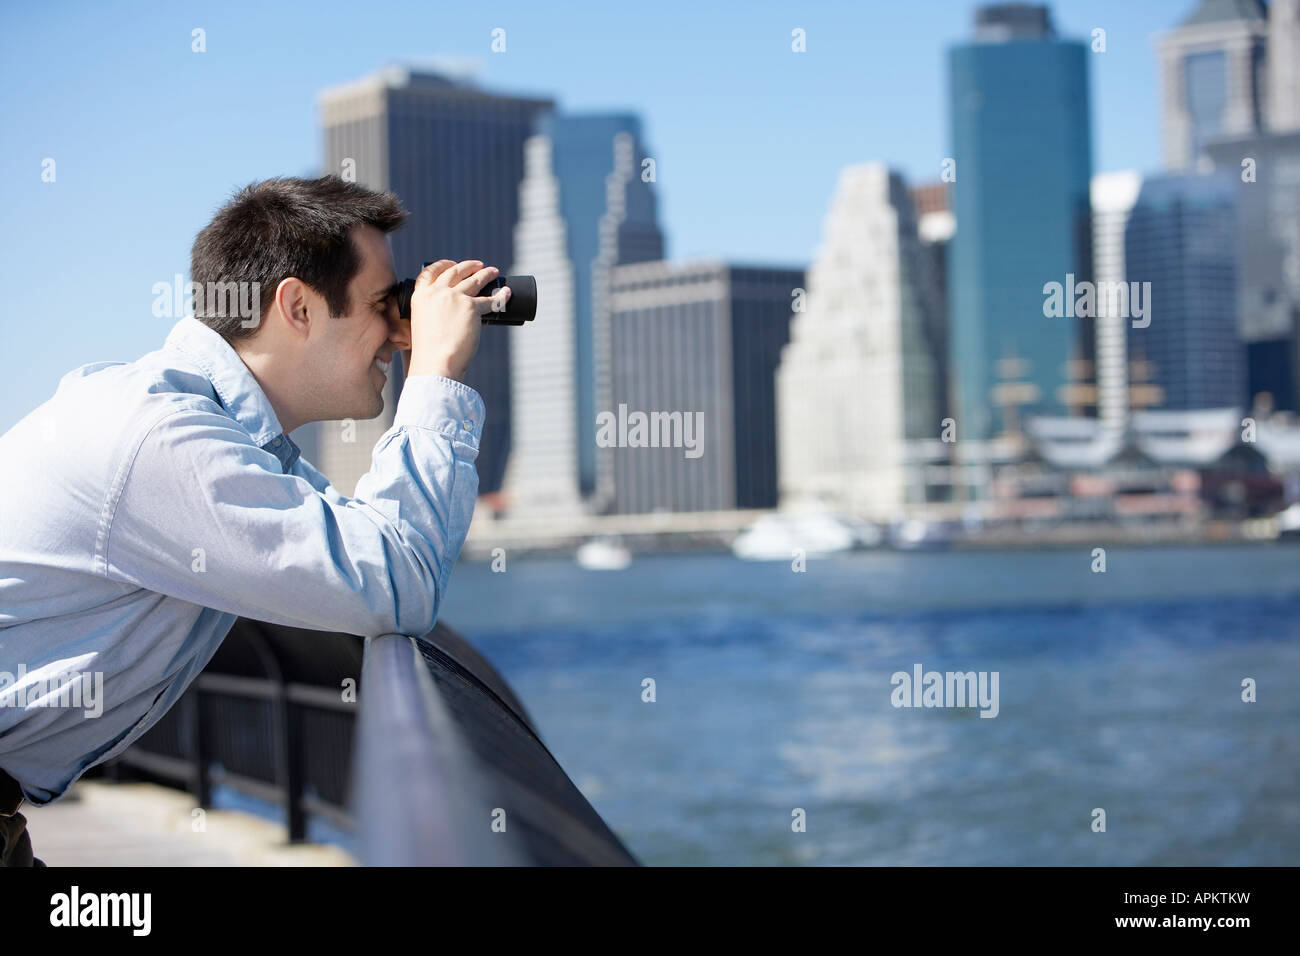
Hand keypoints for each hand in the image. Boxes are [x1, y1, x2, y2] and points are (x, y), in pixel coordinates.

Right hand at [404, 259, 510, 381]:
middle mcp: (437, 292)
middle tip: (478, 265)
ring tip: (493, 272)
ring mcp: (454, 297)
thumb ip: (434, 314)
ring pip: (474, 280)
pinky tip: (506, 293)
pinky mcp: (471, 307)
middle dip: (468, 266)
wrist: (436, 363)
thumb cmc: (429, 352)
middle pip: (455, 272)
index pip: (430, 272)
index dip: (443, 265)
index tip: (452, 264)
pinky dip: (501, 296)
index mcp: (420, 296)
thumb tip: (457, 312)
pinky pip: (490, 300)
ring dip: (486, 274)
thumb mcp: (423, 325)